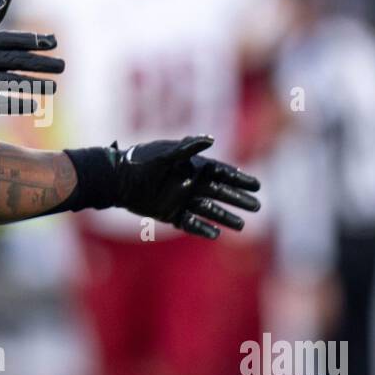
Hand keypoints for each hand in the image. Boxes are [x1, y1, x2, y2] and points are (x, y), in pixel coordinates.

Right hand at [0, 0, 63, 111]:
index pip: (14, 39)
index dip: (35, 40)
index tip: (54, 43)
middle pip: (17, 60)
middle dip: (42, 63)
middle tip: (63, 66)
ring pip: (10, 81)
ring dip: (33, 85)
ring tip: (54, 87)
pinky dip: (15, 104)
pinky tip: (33, 105)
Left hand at [111, 135, 260, 238]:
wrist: (117, 180)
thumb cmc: (140, 162)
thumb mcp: (164, 154)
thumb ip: (187, 148)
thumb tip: (210, 139)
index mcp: (192, 166)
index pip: (222, 173)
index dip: (239, 179)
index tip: (257, 185)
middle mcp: (190, 183)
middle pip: (220, 193)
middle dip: (238, 199)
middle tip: (257, 206)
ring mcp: (181, 199)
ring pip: (209, 210)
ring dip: (226, 217)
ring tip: (243, 226)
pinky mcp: (170, 214)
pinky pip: (190, 223)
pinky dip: (203, 228)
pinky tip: (216, 235)